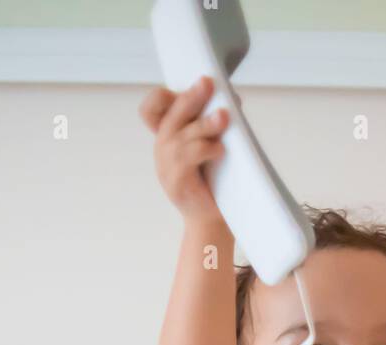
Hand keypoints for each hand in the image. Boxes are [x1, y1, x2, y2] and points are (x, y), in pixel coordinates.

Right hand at [139, 75, 234, 227]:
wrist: (211, 221)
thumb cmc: (215, 182)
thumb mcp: (211, 146)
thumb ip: (214, 123)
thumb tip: (233, 96)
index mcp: (168, 135)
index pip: (152, 108)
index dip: (163, 95)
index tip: (189, 86)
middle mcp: (162, 148)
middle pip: (169, 114)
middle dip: (191, 96)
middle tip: (208, 83)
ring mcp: (165, 165)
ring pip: (182, 135)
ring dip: (204, 124)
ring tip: (223, 118)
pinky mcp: (176, 181)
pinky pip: (189, 156)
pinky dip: (207, 148)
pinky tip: (220, 150)